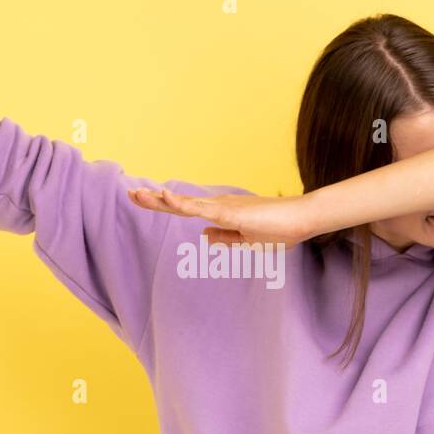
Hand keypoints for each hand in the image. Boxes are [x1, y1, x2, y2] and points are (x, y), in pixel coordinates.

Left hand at [127, 187, 317, 247]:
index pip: (187, 209)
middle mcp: (218, 206)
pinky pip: (200, 208)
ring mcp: (223, 207)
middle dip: (154, 200)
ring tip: (138, 194)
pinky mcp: (230, 212)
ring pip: (184, 203)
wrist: (302, 221)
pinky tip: (164, 196)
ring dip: (160, 200)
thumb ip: (225, 238)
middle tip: (131, 194)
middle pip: (180, 203)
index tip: (144, 198)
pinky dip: (180, 203)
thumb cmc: (281, 229)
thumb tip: (203, 236)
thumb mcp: (247, 240)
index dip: (165, 204)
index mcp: (222, 213)